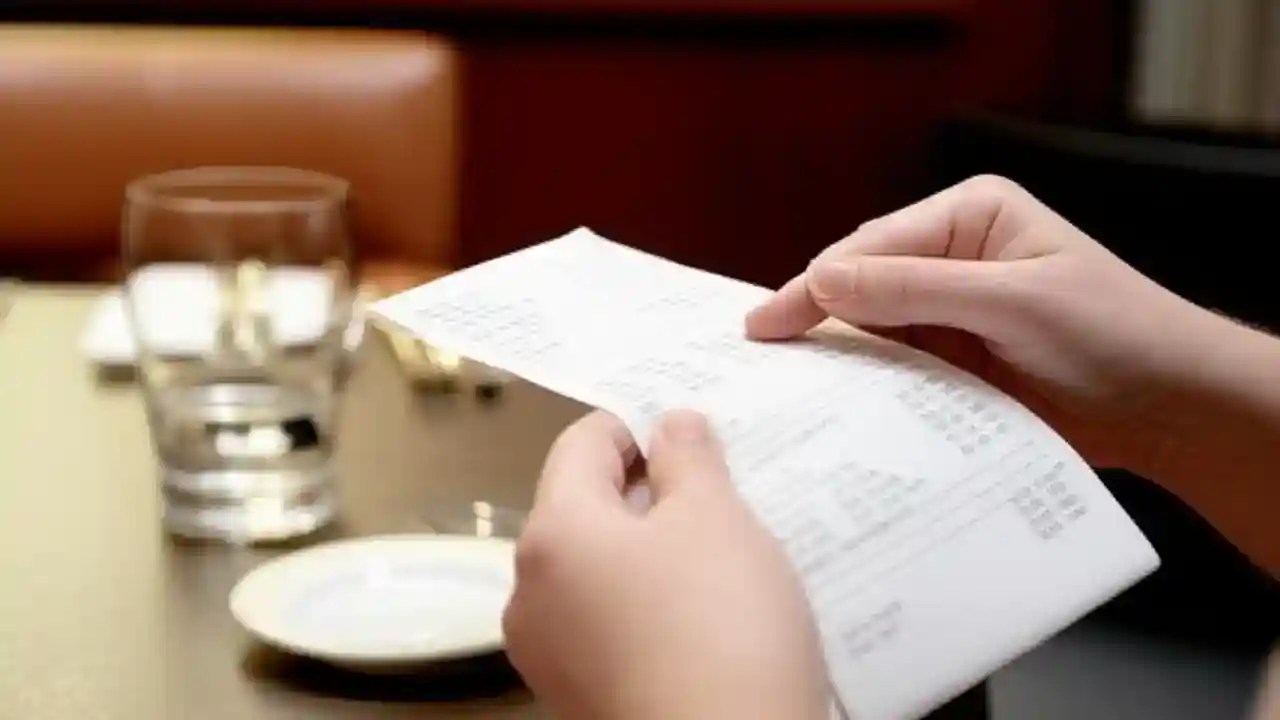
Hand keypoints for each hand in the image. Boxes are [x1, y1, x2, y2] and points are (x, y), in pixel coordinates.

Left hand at [503, 410, 827, 719]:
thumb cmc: (719, 627)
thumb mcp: (717, 519)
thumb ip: (689, 459)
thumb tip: (670, 425)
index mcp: (552, 533)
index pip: (581, 444)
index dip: (637, 427)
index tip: (693, 444)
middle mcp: (529, 591)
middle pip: (584, 511)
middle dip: (648, 498)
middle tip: (718, 505)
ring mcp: (547, 653)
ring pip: (596, 573)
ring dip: (649, 558)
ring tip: (717, 570)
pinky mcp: (575, 698)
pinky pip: (605, 628)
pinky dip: (645, 612)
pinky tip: (700, 626)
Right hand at [746, 174, 1207, 474]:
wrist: (1171, 408)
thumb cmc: (1112, 334)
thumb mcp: (1012, 301)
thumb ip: (915, 289)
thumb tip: (822, 280)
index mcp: (968, 216)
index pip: (872, 247)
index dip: (815, 286)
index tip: (765, 326)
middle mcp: (952, 257)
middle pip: (862, 286)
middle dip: (819, 319)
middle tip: (763, 357)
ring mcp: (951, 314)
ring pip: (873, 333)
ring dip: (842, 360)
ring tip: (789, 387)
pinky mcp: (955, 364)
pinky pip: (896, 373)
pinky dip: (870, 390)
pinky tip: (841, 406)